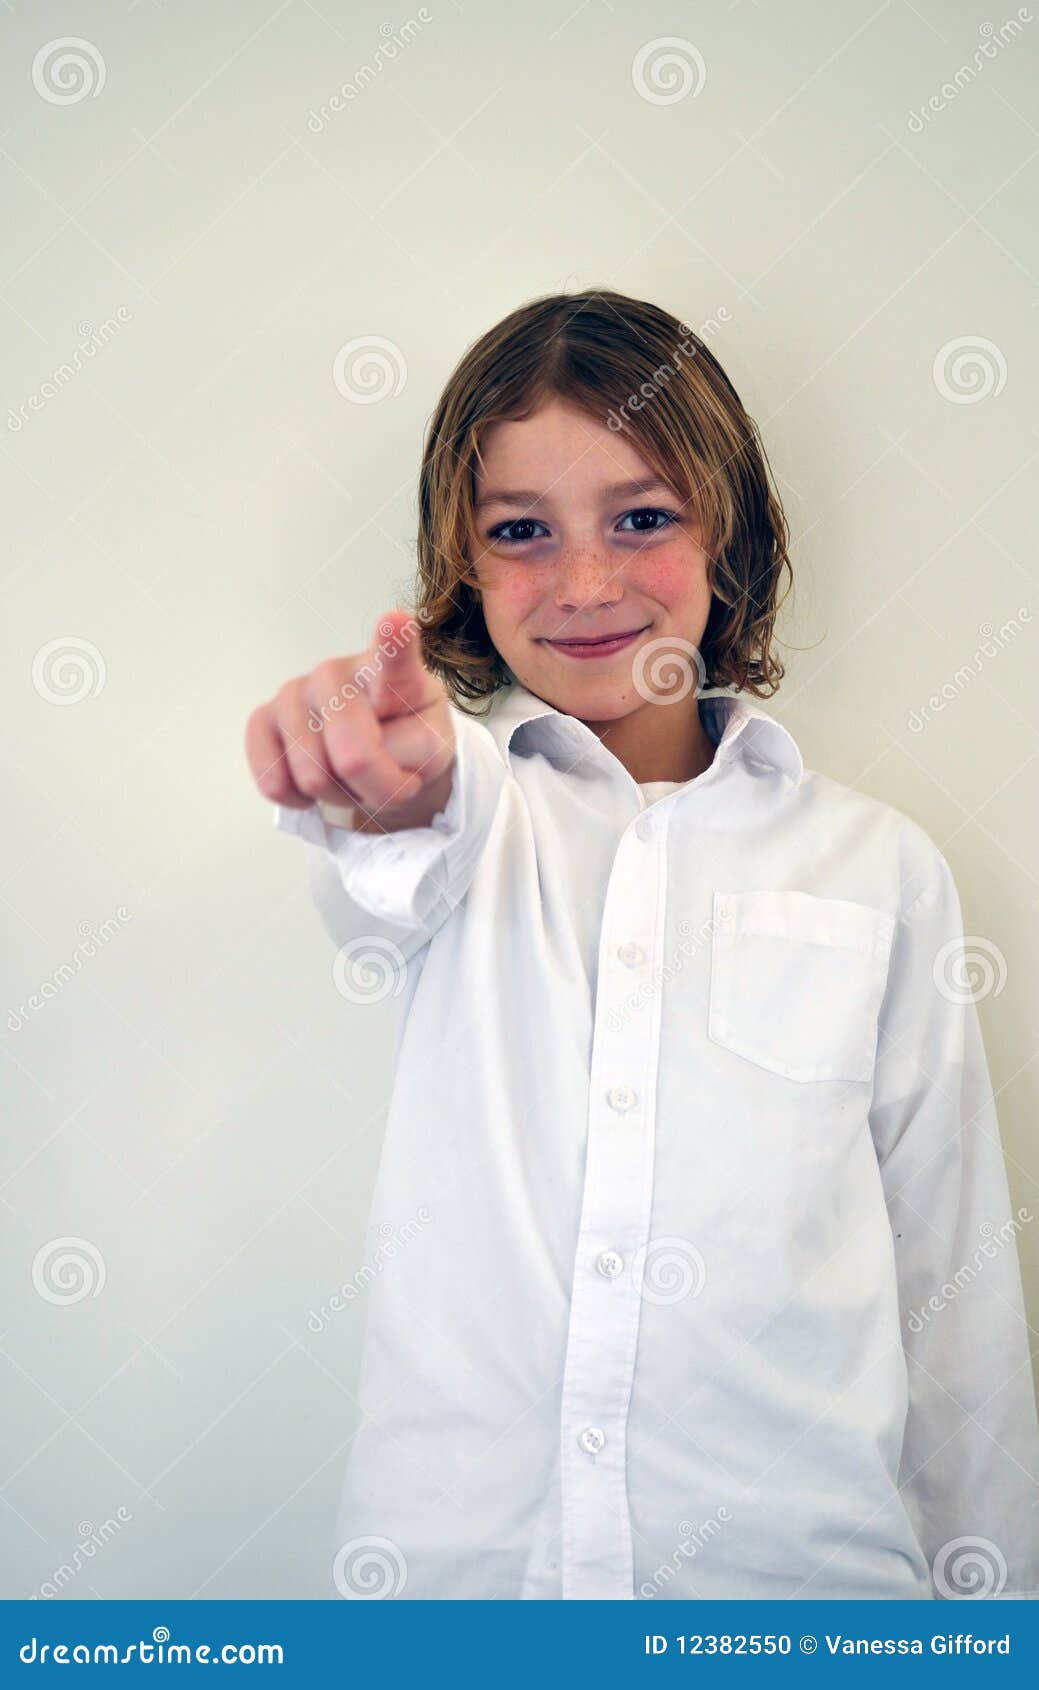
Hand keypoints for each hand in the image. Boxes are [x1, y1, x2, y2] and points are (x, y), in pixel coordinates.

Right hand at [245, 610, 455, 831]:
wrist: (381, 756)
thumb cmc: (409, 742)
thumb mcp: (434, 751)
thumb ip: (412, 753)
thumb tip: (360, 758)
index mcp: (393, 673)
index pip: (394, 654)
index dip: (394, 640)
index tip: (398, 621)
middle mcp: (337, 672)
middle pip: (353, 756)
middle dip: (376, 787)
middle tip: (391, 781)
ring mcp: (294, 692)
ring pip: (313, 777)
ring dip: (341, 794)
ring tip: (355, 776)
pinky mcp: (262, 718)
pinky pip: (273, 781)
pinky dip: (301, 800)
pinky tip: (319, 780)